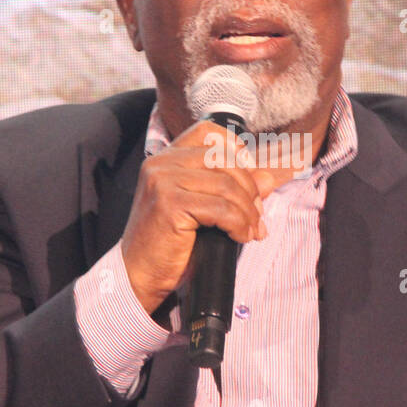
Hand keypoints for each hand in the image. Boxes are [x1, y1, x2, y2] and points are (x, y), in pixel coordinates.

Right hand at [121, 120, 277, 314]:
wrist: (139, 274)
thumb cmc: (171, 243)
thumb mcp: (204, 209)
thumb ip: (233, 189)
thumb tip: (267, 178)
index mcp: (166, 157)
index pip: (210, 132)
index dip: (237, 152)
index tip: (248, 183)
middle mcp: (162, 162)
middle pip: (224, 159)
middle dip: (250, 190)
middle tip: (257, 218)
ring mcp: (163, 181)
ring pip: (227, 185)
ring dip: (248, 212)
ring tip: (251, 231)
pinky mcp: (170, 204)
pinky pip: (221, 208)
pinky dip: (239, 224)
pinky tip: (240, 237)